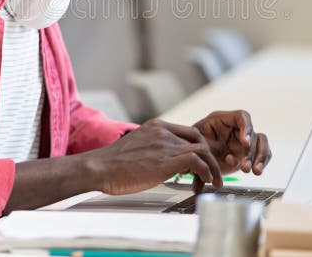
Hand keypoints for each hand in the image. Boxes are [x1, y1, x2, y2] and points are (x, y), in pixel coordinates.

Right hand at [85, 119, 222, 195]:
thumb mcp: (136, 148)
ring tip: (212, 183)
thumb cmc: (112, 164)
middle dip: (209, 158)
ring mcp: (167, 143)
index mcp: (156, 126)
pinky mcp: (168, 159)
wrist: (99, 167)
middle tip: (211, 175)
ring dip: (212, 168)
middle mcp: (164, 131)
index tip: (201, 164)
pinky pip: (198, 162)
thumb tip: (162, 164)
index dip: (198, 149)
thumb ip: (152, 149)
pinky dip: (206, 173)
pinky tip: (203, 184)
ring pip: (203, 150)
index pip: (189, 132)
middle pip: (199, 140)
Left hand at [193, 110, 271, 177]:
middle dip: (251, 151)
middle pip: (253, 133)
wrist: (192, 157)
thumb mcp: (195, 142)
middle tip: (245, 166)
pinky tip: (256, 171)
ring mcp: (243, 141)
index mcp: (223, 119)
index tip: (245, 142)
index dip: (246, 128)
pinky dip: (261, 163)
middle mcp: (236, 128)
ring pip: (261, 144)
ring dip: (260, 158)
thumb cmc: (192, 144)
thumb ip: (206, 148)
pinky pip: (261, 155)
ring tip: (255, 171)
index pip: (241, 117)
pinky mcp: (247, 154)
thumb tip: (222, 159)